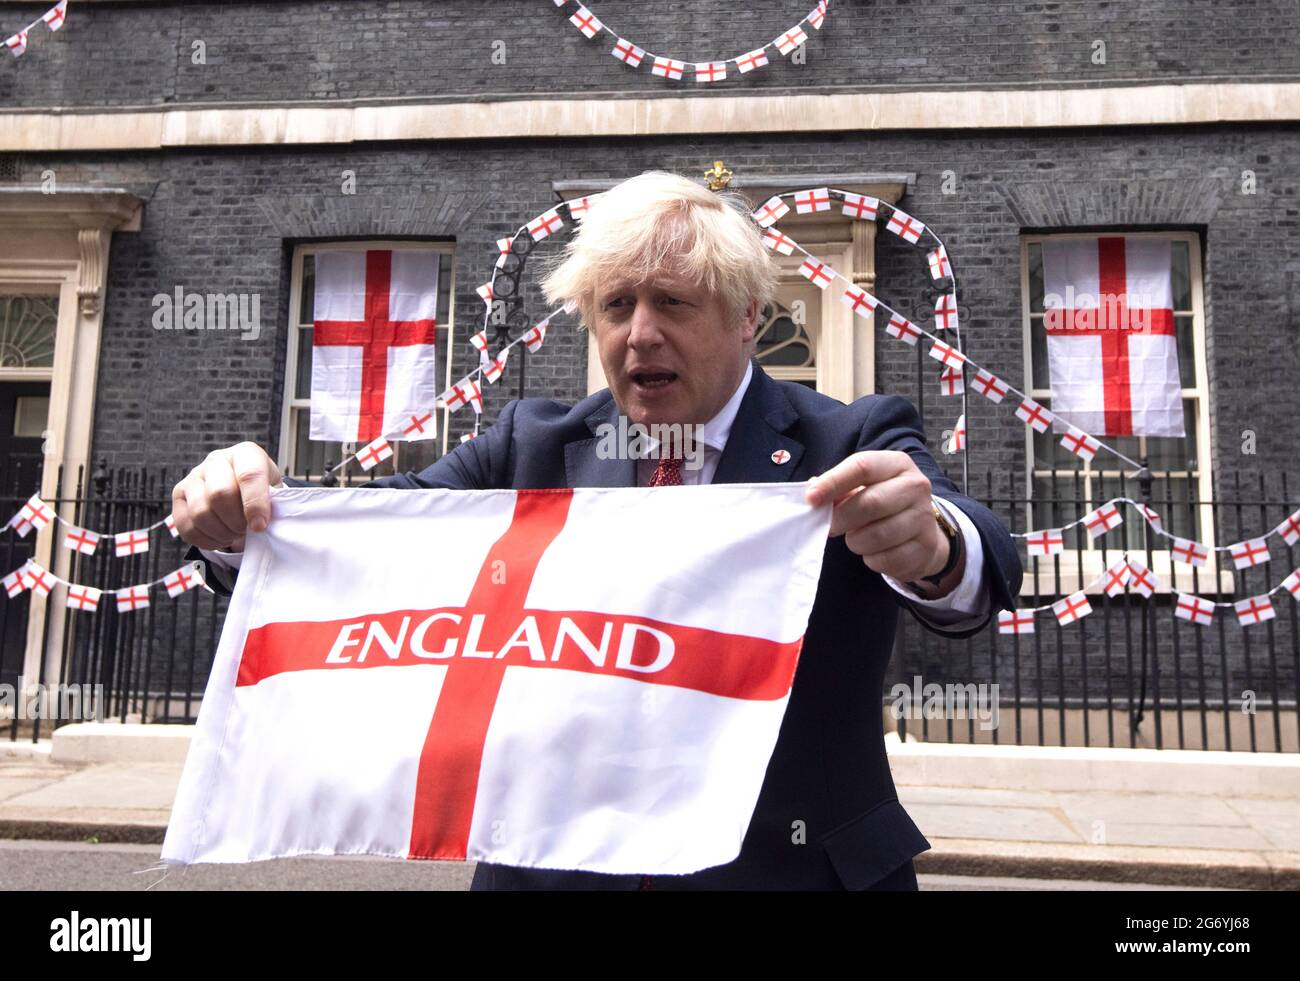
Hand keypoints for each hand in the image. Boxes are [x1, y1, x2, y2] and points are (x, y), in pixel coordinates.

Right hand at [172, 442, 282, 550]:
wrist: (242, 489)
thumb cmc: (262, 491)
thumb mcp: (275, 491)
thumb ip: (272, 504)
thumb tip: (260, 524)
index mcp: (245, 454)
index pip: (249, 476)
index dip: (255, 504)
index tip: (260, 526)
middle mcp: (216, 460)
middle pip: (219, 494)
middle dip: (235, 521)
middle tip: (245, 530)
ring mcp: (194, 475)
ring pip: (200, 512)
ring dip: (220, 532)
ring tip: (234, 533)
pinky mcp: (178, 494)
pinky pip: (185, 525)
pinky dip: (205, 539)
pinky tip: (220, 537)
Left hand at [805, 450, 950, 583]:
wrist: (921, 532)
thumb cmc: (883, 504)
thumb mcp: (864, 487)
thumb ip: (838, 488)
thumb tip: (812, 494)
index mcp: (897, 464)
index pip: (862, 466)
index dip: (832, 482)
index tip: (811, 499)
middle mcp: (916, 487)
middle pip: (871, 503)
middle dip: (841, 518)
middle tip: (829, 527)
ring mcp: (924, 518)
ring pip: (876, 535)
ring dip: (856, 541)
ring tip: (856, 537)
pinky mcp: (926, 548)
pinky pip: (885, 559)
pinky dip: (871, 559)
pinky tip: (875, 551)